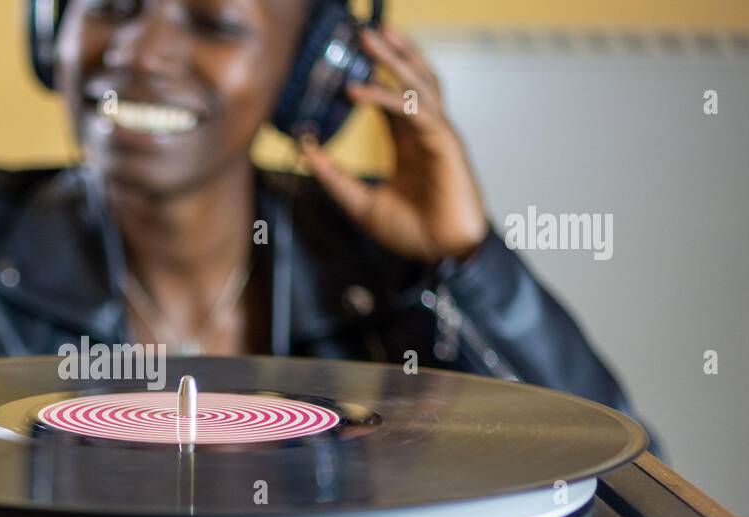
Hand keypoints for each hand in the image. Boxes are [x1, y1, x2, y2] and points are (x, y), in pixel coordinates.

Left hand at [299, 25, 488, 262]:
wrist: (442, 254)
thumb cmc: (412, 231)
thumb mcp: (359, 202)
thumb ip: (333, 176)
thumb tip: (303, 149)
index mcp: (408, 143)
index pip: (390, 99)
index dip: (372, 76)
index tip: (347, 59)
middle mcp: (424, 132)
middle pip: (408, 81)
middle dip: (388, 54)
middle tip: (363, 31)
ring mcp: (437, 134)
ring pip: (418, 85)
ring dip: (394, 59)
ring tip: (371, 38)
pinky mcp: (444, 143)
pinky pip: (415, 111)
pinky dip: (388, 97)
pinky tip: (360, 89)